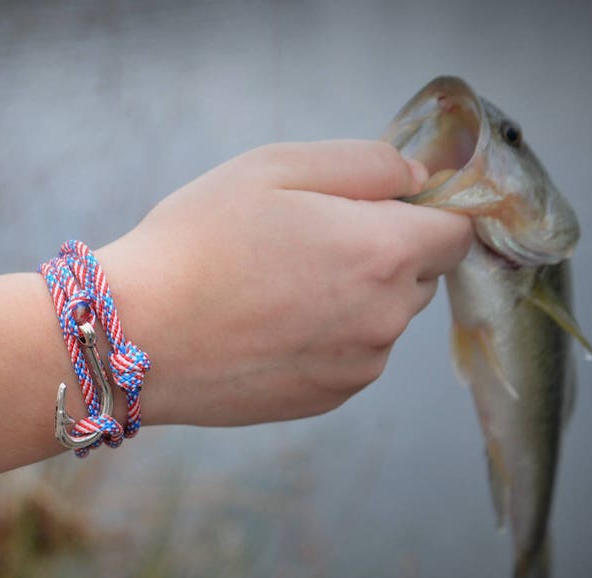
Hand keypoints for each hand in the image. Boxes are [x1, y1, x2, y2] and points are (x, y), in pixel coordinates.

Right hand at [97, 140, 472, 425]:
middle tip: (303, 243)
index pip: (456, 230)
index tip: (374, 207)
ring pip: (383, 319)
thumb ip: (365, 164)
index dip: (421, 211)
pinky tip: (266, 326)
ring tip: (274, 287)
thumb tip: (418, 181)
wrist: (135, 337)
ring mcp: (358, 367)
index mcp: (384, 252)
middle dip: (383, 252)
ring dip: (353, 298)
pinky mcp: (326, 399)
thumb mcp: (273, 167)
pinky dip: (326, 338)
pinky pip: (351, 357)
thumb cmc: (195, 243)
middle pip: (420, 275)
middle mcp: (386, 318)